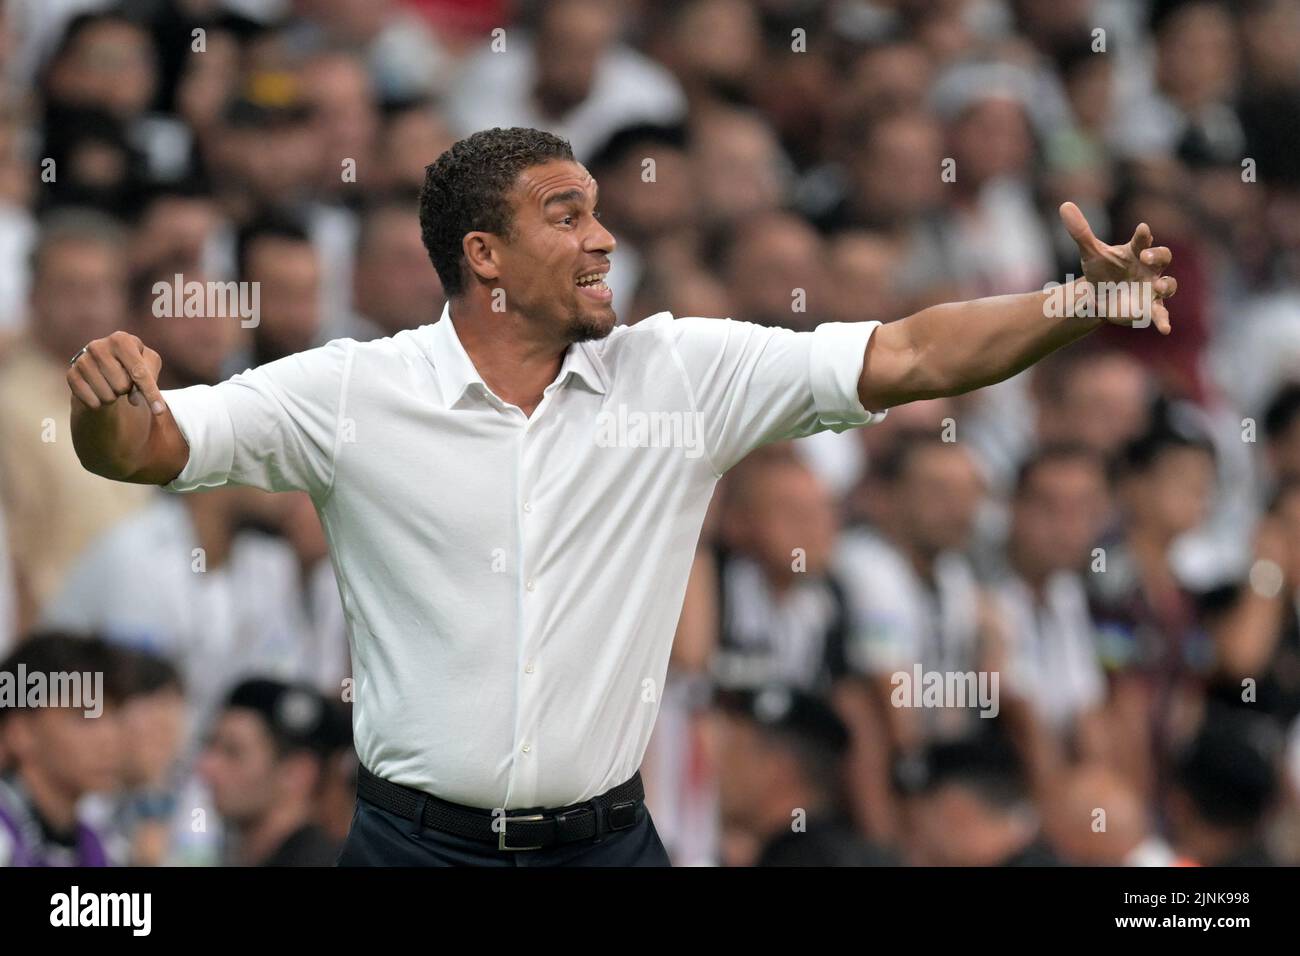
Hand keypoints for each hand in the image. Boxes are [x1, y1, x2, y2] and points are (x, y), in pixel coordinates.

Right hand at [66, 331, 166, 414]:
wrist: (103, 365)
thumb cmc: (133, 364)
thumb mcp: (149, 365)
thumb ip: (149, 380)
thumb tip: (134, 399)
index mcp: (122, 340)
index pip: (139, 372)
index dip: (151, 393)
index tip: (159, 411)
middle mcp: (98, 346)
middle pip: (122, 386)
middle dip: (127, 389)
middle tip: (123, 380)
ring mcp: (82, 360)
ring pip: (107, 396)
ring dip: (114, 397)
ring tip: (111, 384)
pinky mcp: (71, 375)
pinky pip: (92, 402)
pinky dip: (100, 403)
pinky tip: (99, 391)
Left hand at [1058, 201, 1177, 333]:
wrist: (1100, 296)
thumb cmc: (1101, 270)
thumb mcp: (1090, 253)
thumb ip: (1081, 231)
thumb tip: (1064, 205)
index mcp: (1136, 252)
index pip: (1143, 240)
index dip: (1144, 235)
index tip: (1142, 229)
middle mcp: (1149, 269)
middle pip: (1163, 257)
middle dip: (1158, 256)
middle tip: (1147, 257)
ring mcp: (1152, 289)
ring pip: (1168, 285)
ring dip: (1166, 286)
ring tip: (1157, 288)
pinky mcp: (1150, 308)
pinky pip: (1161, 314)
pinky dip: (1164, 321)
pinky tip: (1165, 329)